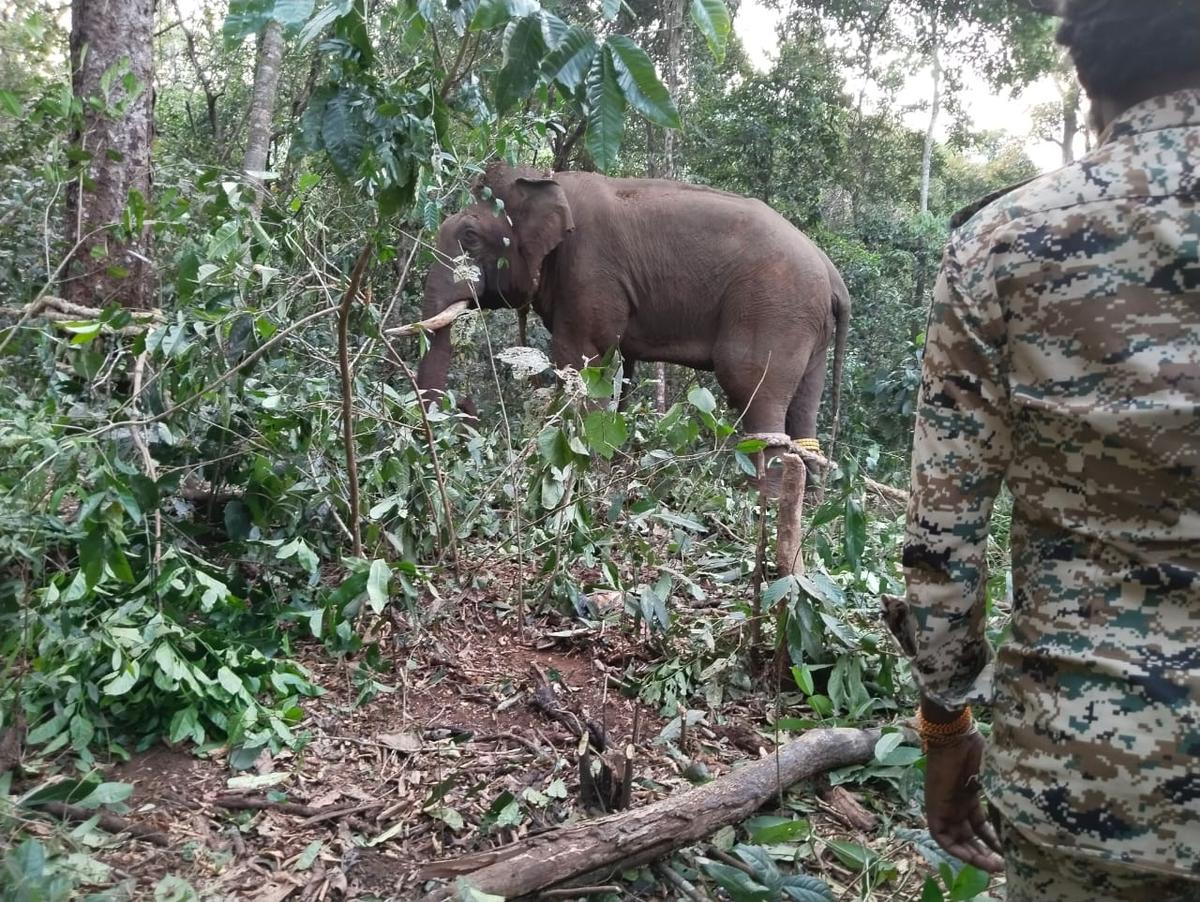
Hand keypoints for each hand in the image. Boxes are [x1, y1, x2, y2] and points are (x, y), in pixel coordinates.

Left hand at [925, 730, 1004, 872]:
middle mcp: (957, 804)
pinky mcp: (934, 808)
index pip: (980, 825)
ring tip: (994, 867)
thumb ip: (1003, 796)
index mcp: (970, 795)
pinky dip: (956, 849)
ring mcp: (945, 806)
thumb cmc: (976, 749)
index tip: (1010, 851)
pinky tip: (973, 858)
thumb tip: (1026, 815)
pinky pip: (942, 836)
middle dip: (986, 853)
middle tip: (1004, 866)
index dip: (994, 839)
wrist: (955, 737)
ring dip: (974, 855)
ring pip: (957, 840)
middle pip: (969, 836)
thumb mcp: (995, 778)